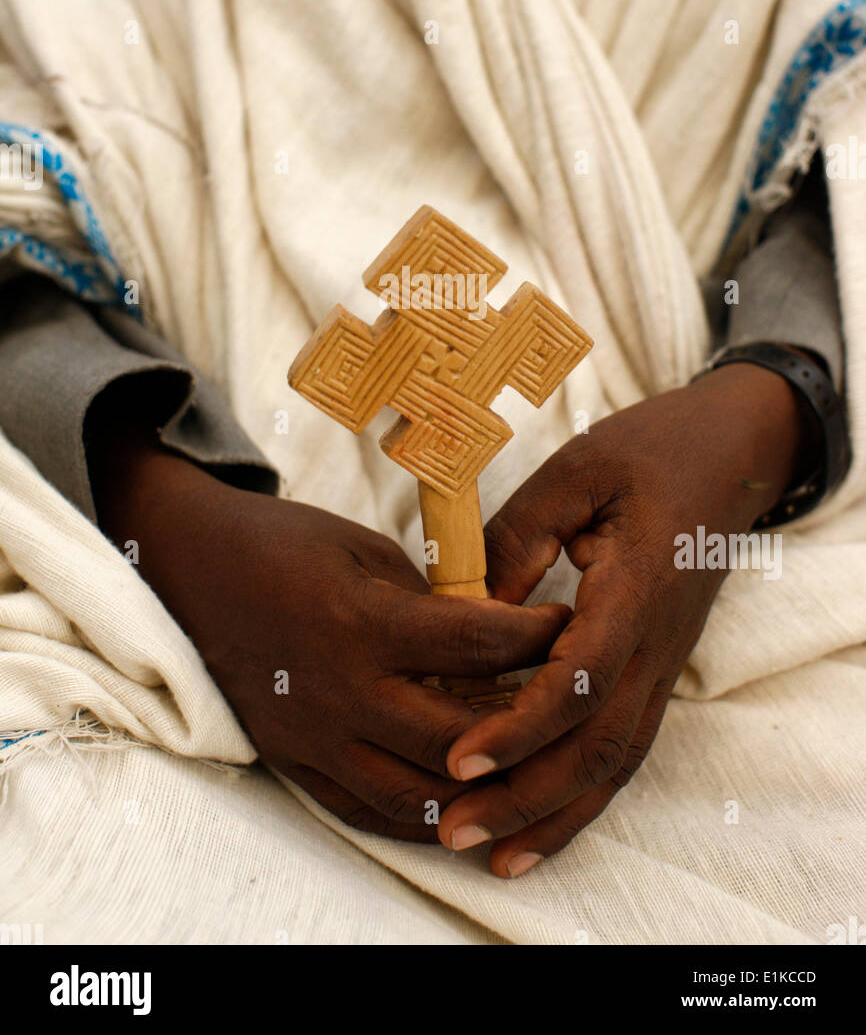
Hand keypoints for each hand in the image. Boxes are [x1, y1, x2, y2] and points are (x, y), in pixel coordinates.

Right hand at [89, 424, 569, 840]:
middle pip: (457, 740)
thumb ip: (427, 602)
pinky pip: (368, 814)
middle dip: (524, 729)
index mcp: (364, 622)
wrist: (191, 572)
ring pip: (417, 799)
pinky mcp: (296, 763)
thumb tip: (490, 643)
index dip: (537, 639)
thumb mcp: (364, 549)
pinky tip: (461, 802)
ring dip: (478, 792)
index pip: (476, 645)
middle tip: (561, 710)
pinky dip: (422, 818)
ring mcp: (316, 738)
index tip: (572, 628)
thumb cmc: (285, 546)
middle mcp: (342, 692)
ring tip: (521, 767)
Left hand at [438, 362, 817, 874]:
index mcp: (636, 588)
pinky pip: (624, 749)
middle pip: (597, 744)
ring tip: (486, 851)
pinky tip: (537, 826)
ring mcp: (662, 663)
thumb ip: (516, 538)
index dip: (518, 727)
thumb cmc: (648, 454)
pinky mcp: (654, 672)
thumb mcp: (575, 472)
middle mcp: (656, 642)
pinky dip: (582, 796)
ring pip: (616, 761)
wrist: (729, 459)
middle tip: (451, 827)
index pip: (579, 679)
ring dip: (552, 813)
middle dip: (524, 795)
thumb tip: (459, 613)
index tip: (458, 759)